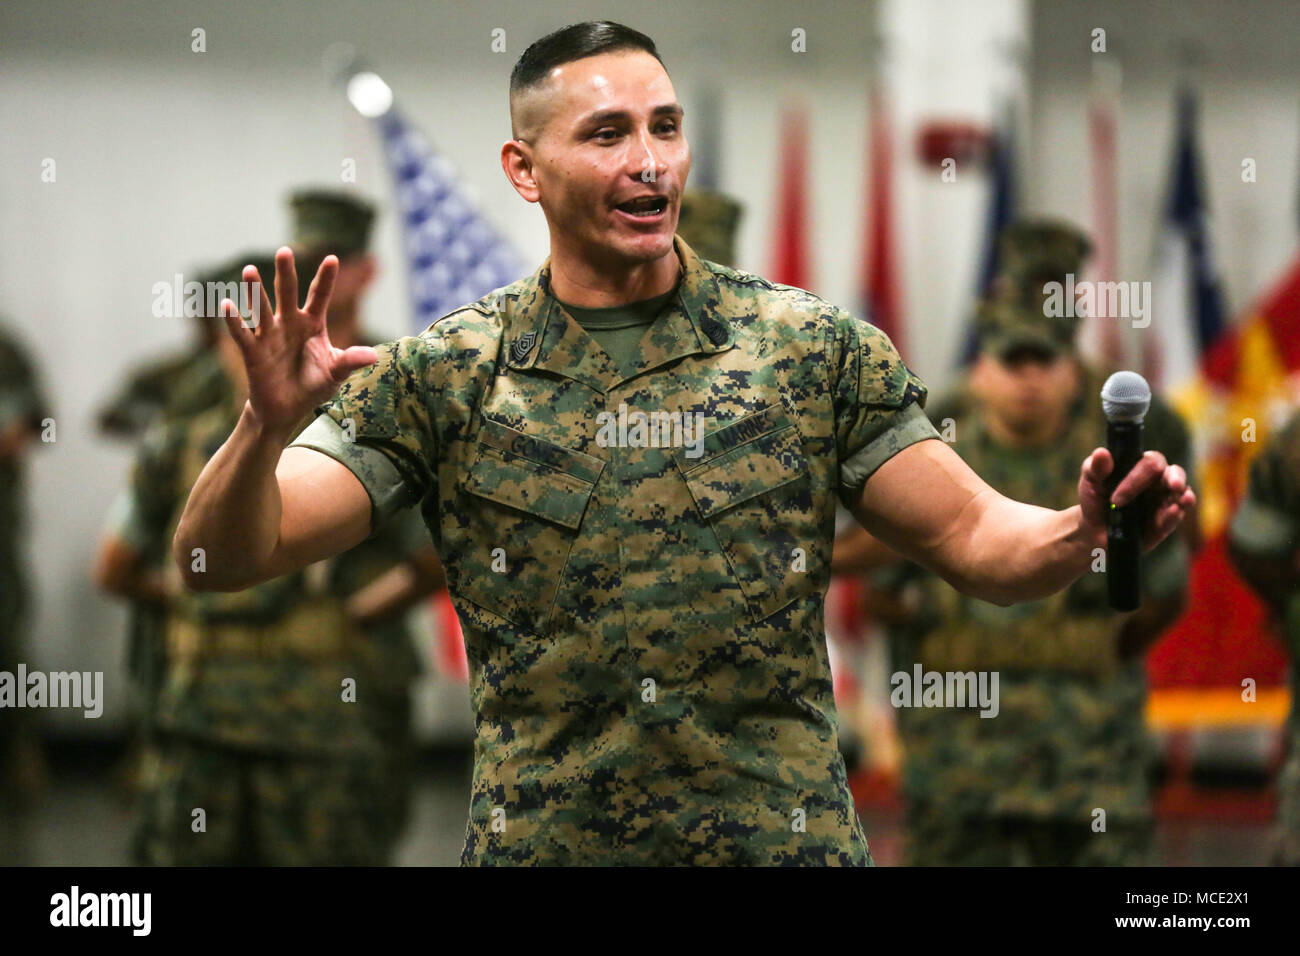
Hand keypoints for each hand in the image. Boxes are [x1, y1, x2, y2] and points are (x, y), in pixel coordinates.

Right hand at [220, 247, 377, 435]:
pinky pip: (242, 333)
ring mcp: (269, 335)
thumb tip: (373, 356)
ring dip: (255, 291)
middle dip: (286, 273)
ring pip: (261, 308)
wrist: (287, 410)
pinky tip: (227, 304)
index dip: (325, 279)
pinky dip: (234, 321)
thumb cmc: (313, 386)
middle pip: (287, 294)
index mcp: (312, 323)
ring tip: (250, 270)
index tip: (332, 258)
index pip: (319, 296)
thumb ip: (349, 361)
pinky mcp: (252, 351)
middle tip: (284, 251)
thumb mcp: (335, 373)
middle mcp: (289, 323)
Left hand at [1077, 447, 1195, 551]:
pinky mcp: (1165, 522)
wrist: (1094, 530)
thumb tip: (1102, 453)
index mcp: (1140, 466)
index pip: (1150, 463)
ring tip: (1184, 498)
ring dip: (1184, 494)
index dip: (1138, 477)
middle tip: (1174, 486)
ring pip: (1182, 492)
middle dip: (1174, 479)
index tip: (1116, 498)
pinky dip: (1175, 515)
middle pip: (1174, 473)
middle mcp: (1157, 481)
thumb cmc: (1095, 499)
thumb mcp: (1091, 482)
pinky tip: (1175, 512)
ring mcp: (1164, 501)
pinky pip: (1175, 517)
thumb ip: (1095, 467)